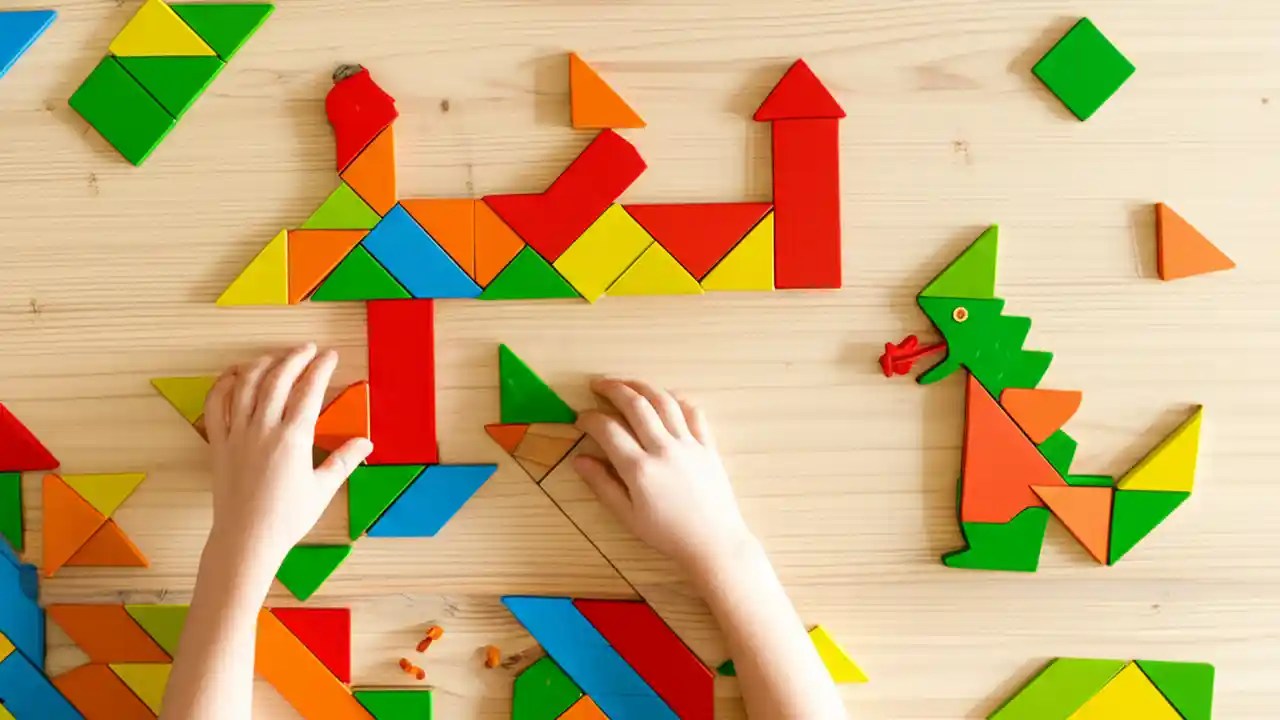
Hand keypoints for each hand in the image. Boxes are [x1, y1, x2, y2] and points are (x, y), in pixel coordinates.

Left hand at [201, 344, 371, 571]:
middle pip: (278, 379)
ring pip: (247, 385)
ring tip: (277, 356)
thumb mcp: (323, 489)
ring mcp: (237, 434)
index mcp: (293, 438)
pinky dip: (224, 384)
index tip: (330, 356)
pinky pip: (217, 405)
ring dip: (263, 364)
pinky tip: (235, 374)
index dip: (321, 368)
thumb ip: (344, 460)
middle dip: (295, 357)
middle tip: (308, 349)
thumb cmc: (287, 518)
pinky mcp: (219, 443)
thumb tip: (367, 442)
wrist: (246, 539)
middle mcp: (264, 429)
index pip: (309, 390)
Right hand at [573, 379, 754, 575]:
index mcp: (640, 469)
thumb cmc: (667, 534)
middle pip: (636, 405)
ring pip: (664, 401)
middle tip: (597, 384)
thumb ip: (602, 485)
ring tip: (627, 383)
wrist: (713, 542)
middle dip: (613, 389)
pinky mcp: (708, 446)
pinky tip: (666, 397)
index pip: (608, 430)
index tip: (580, 419)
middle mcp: (664, 449)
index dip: (589, 419)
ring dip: (642, 386)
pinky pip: (693, 412)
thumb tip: (579, 460)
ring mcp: (689, 444)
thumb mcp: (627, 516)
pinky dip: (677, 399)